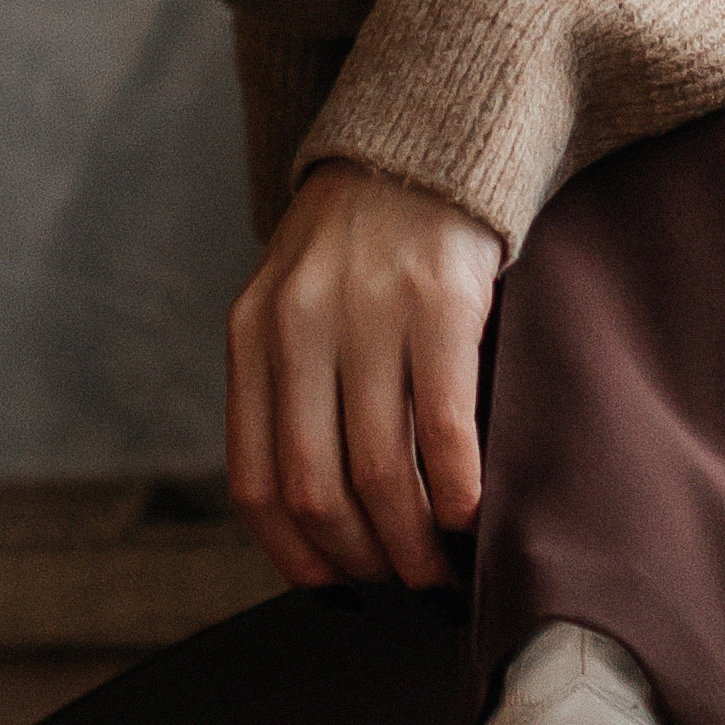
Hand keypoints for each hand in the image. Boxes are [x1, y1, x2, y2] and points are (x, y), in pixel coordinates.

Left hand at [227, 161, 507, 588]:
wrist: (424, 136)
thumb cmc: (361, 240)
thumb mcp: (292, 299)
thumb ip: (286, 385)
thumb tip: (311, 515)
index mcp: (252, 332)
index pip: (256, 480)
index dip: (293, 555)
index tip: (333, 588)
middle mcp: (298, 324)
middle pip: (317, 488)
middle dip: (361, 558)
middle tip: (398, 585)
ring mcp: (368, 311)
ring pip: (382, 470)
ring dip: (413, 543)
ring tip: (440, 570)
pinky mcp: (440, 301)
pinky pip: (445, 427)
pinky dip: (458, 491)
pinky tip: (472, 517)